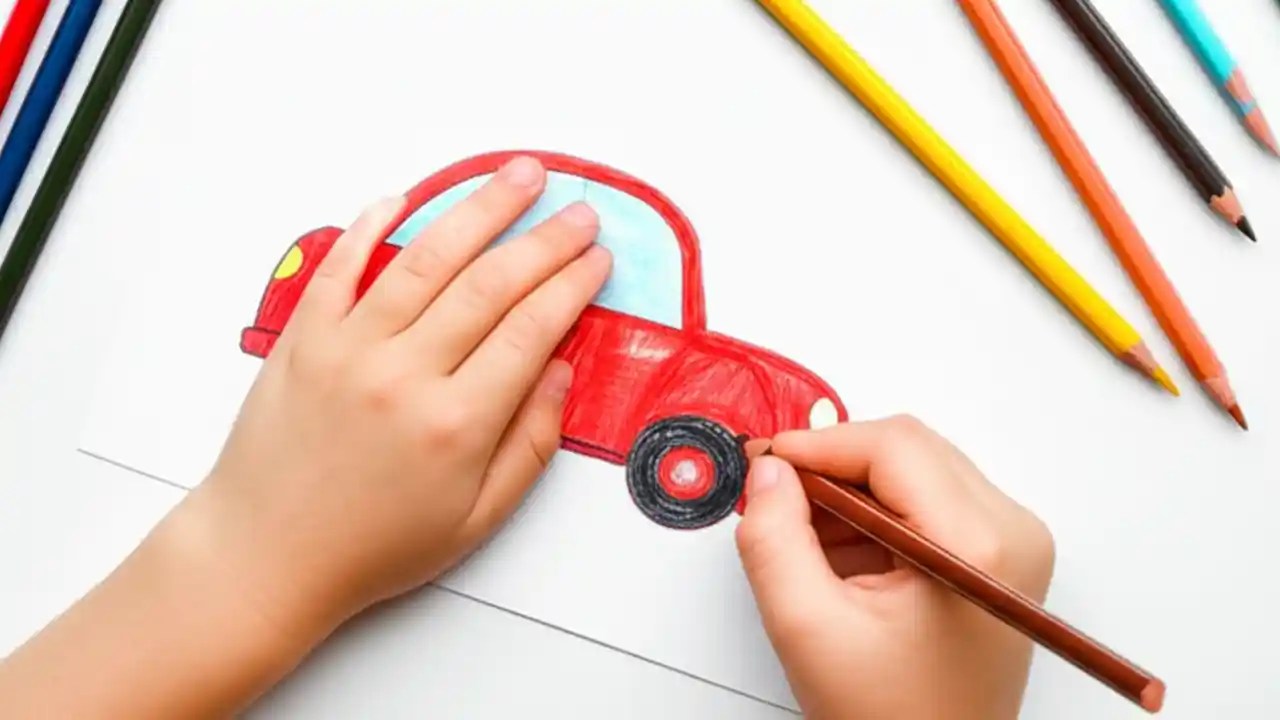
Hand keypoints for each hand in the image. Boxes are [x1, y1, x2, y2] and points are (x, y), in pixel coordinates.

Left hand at [190, 155, 609, 632]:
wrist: (267, 556)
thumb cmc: (374, 545)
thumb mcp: (477, 518)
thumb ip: (530, 443)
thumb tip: (560, 370)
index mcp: (456, 424)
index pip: (531, 329)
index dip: (572, 285)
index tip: (597, 260)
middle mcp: (403, 375)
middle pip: (490, 284)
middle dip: (545, 240)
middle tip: (579, 212)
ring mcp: (348, 348)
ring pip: (426, 259)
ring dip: (479, 209)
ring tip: (517, 176)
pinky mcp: (303, 338)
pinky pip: (342, 265)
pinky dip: (373, 225)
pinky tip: (407, 197)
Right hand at [736, 417, 1054, 719]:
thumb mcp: (808, 628)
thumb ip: (774, 539)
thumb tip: (768, 473)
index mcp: (977, 546)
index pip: (893, 446)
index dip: (819, 445)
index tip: (766, 461)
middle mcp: (1012, 534)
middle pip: (907, 449)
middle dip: (833, 466)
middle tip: (777, 496)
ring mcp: (1011, 543)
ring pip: (914, 469)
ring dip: (851, 491)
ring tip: (809, 542)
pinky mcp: (997, 555)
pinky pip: (927, 499)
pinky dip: (875, 514)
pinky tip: (843, 557)